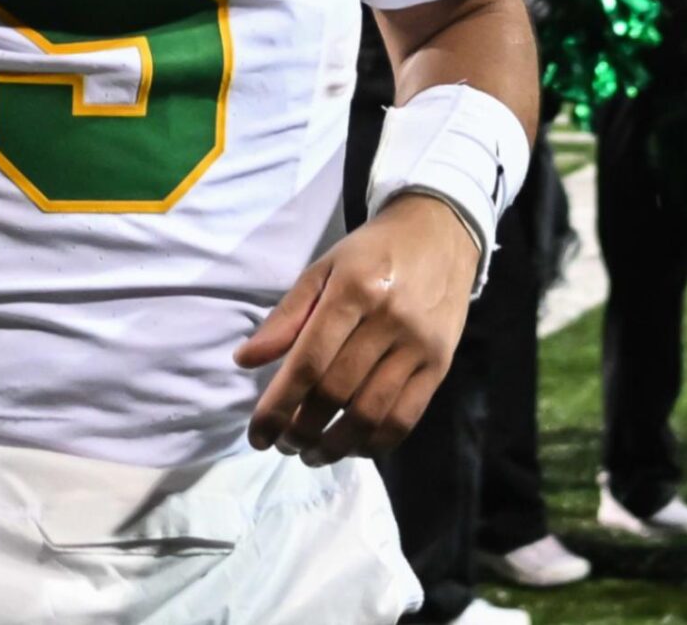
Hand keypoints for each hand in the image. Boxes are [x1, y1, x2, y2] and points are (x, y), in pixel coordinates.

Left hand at [235, 192, 477, 464]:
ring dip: (335, 445)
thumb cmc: (371, 252)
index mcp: (352, 291)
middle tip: (283, 445)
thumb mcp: (322, 269)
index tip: (257, 434)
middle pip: (337, 393)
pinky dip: (375, 442)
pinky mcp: (441, 365)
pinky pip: (406, 417)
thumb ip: (286, 317)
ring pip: (371, 414)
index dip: (278, 405)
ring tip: (311, 453)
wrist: (439, 233)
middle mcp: (388, 321)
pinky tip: (352, 447)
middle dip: (302, 430)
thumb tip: (245, 360)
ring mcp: (418, 346)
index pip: (308, 363)